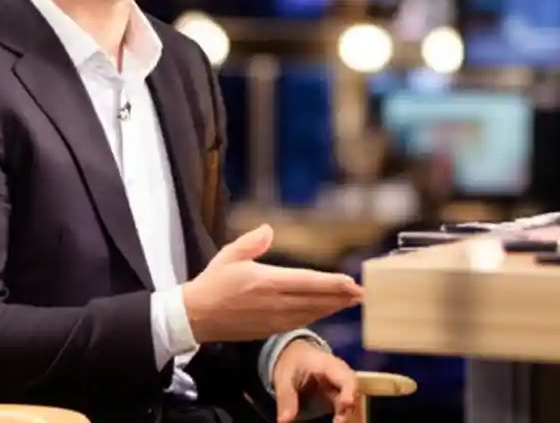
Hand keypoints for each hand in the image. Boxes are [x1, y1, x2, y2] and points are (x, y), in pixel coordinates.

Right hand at [181, 224, 362, 342]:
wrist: (196, 317)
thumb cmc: (213, 284)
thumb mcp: (229, 256)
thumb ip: (252, 242)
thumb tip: (269, 229)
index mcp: (266, 282)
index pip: (306, 282)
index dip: (331, 283)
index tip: (351, 282)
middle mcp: (273, 303)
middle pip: (315, 300)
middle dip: (341, 297)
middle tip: (363, 293)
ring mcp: (273, 319)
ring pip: (311, 313)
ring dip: (333, 307)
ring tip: (351, 301)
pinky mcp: (270, 330)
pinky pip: (300, 322)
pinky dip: (317, 316)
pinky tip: (326, 311)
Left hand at [273, 339, 358, 422]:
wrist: (295, 353)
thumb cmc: (291, 362)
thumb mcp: (283, 378)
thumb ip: (286, 398)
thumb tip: (283, 421)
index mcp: (327, 364)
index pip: (344, 375)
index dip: (349, 390)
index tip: (346, 403)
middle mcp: (339, 372)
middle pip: (352, 386)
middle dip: (348, 403)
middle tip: (339, 421)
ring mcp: (340, 381)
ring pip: (350, 395)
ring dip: (346, 410)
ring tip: (337, 422)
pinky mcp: (338, 391)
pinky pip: (344, 402)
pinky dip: (342, 412)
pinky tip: (336, 420)